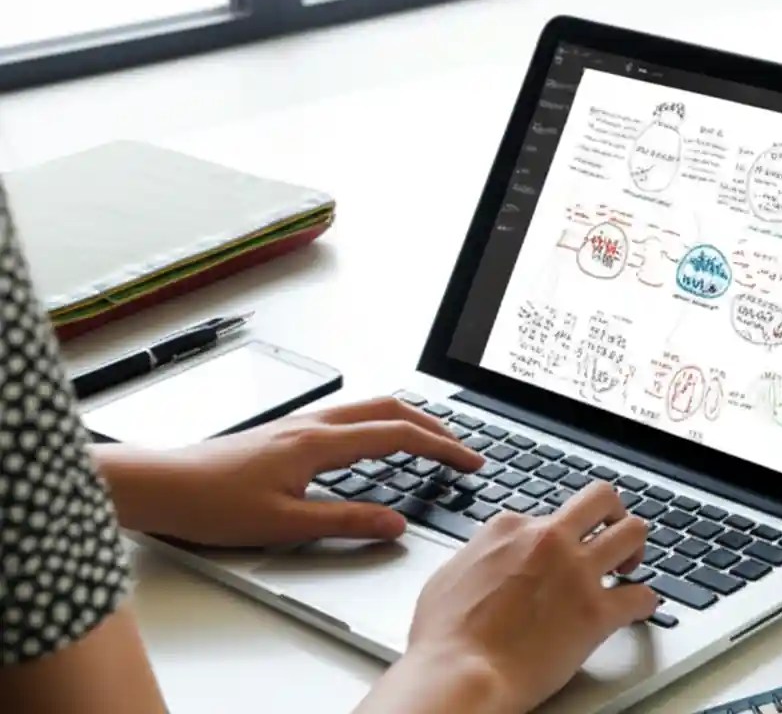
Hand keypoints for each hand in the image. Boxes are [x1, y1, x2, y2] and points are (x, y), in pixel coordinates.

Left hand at [92, 396, 483, 546]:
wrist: (163, 486)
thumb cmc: (211, 504)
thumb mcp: (285, 524)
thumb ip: (346, 521)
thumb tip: (395, 523)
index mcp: (319, 442)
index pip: (398, 435)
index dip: (441, 448)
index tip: (469, 462)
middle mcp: (314, 424)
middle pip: (392, 409)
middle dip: (435, 427)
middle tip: (463, 450)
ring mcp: (302, 423)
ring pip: (372, 407)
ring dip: (410, 420)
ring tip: (435, 442)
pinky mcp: (292, 431)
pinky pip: (353, 416)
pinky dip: (384, 423)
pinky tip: (382, 443)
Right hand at [356, 482, 657, 713]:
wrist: (459, 675)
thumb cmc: (445, 637)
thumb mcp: (450, 574)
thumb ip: (480, 556)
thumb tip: (489, 559)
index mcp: (511, 528)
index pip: (551, 514)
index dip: (557, 535)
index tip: (559, 552)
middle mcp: (548, 540)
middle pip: (600, 498)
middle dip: (612, 514)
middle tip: (611, 535)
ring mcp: (576, 572)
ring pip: (633, 531)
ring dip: (635, 548)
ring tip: (628, 567)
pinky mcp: (597, 612)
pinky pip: (643, 595)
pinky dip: (644, 603)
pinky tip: (635, 610)